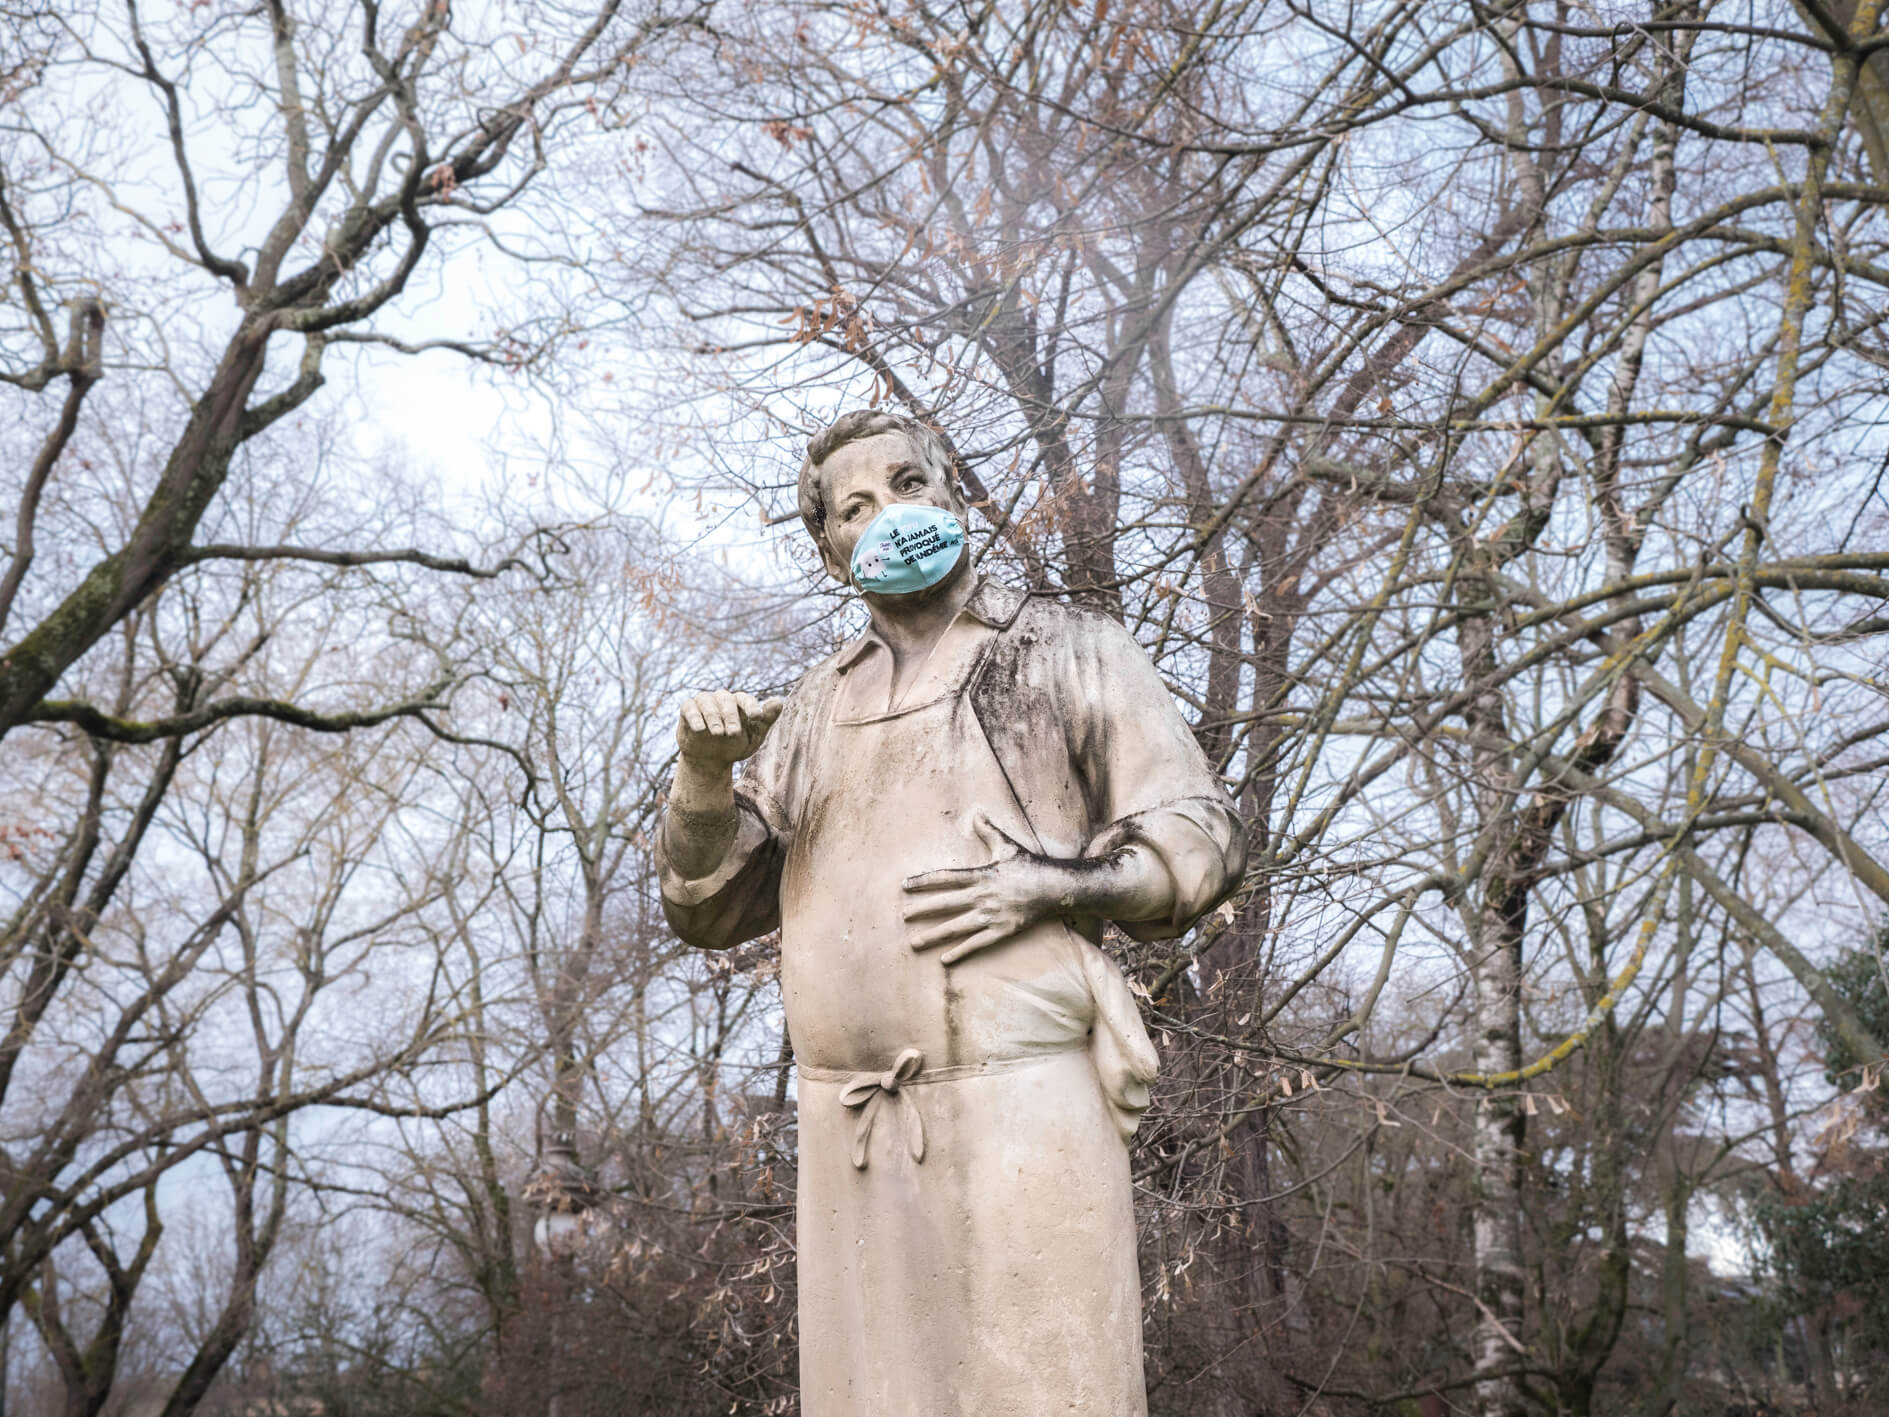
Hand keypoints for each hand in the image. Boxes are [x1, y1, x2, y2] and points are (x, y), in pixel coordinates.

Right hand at [677, 690, 782, 766]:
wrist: (710, 761)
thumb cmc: (734, 746)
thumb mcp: (753, 737)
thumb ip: (766, 720)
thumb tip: (779, 701)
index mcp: (739, 703)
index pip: (746, 699)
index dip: (751, 706)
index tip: (757, 717)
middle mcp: (721, 699)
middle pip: (726, 700)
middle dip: (731, 716)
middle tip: (733, 733)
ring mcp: (704, 703)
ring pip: (707, 701)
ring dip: (713, 716)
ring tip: (717, 733)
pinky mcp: (688, 710)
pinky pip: (689, 707)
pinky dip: (694, 717)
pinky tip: (700, 729)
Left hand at [903, 812, 1063, 964]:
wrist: (1054, 888)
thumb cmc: (1029, 865)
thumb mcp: (1007, 846)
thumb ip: (989, 831)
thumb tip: (976, 812)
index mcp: (980, 875)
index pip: (945, 877)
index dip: (923, 881)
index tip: (905, 885)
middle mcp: (982, 896)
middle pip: (945, 904)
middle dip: (922, 910)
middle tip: (902, 916)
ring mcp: (991, 916)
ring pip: (956, 927)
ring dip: (934, 936)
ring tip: (914, 943)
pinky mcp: (1002, 931)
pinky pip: (977, 944)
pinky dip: (960, 952)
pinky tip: (944, 960)